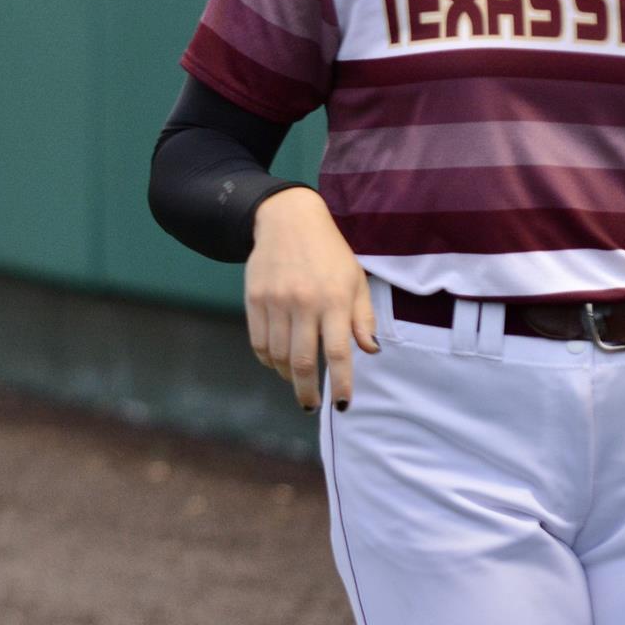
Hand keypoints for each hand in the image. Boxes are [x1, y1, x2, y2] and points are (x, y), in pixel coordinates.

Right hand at [246, 187, 378, 411]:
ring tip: (296, 379)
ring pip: (278, 355)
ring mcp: (276, 302)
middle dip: (307, 391)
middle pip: (303, 362)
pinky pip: (258, 341)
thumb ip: (364, 318)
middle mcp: (304, 303)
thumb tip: (370, 351)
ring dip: (287, 375)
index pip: (339, 353)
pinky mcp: (254, 298)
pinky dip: (267, 359)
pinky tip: (277, 362)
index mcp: (335, 301)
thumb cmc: (329, 252)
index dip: (341, 384)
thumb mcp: (355, 280)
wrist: (287, 220)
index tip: (341, 404)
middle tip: (310, 405)